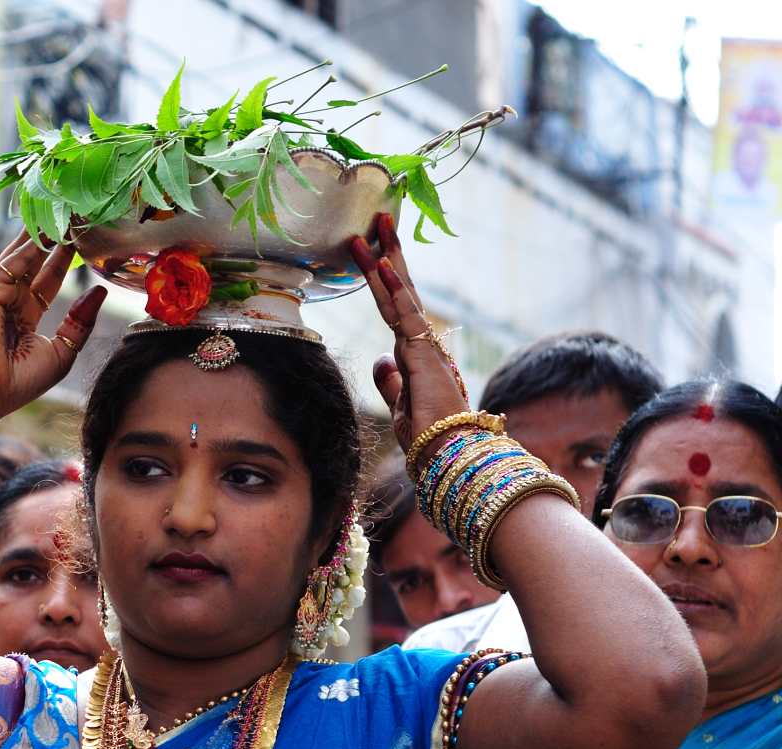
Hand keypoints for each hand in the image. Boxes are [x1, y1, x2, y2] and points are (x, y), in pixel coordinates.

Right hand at [0, 233, 106, 420]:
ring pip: (18, 259)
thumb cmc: (21, 381)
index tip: (80, 240)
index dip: (62, 261)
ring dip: (37, 236)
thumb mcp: (63, 352)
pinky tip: (44, 231)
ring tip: (58, 211)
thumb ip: (80, 322)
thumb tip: (98, 291)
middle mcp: (8, 304)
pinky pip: (9, 266)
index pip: (46, 282)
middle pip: (32, 264)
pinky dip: (25, 248)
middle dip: (50, 241)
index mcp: (24, 320)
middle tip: (70, 216)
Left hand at [350, 212, 468, 455]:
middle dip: (388, 254)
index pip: (396, 309)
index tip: (373, 253)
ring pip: (400, 295)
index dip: (383, 281)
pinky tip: (380, 265)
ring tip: (375, 226)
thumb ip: (391, 383)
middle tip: (379, 220)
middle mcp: (422, 344)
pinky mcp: (421, 353)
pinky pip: (403, 314)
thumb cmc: (430, 438)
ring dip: (384, 260)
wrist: (449, 456)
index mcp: (417, 354)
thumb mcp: (401, 407)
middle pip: (400, 291)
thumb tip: (379, 359)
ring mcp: (423, 346)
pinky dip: (390, 289)